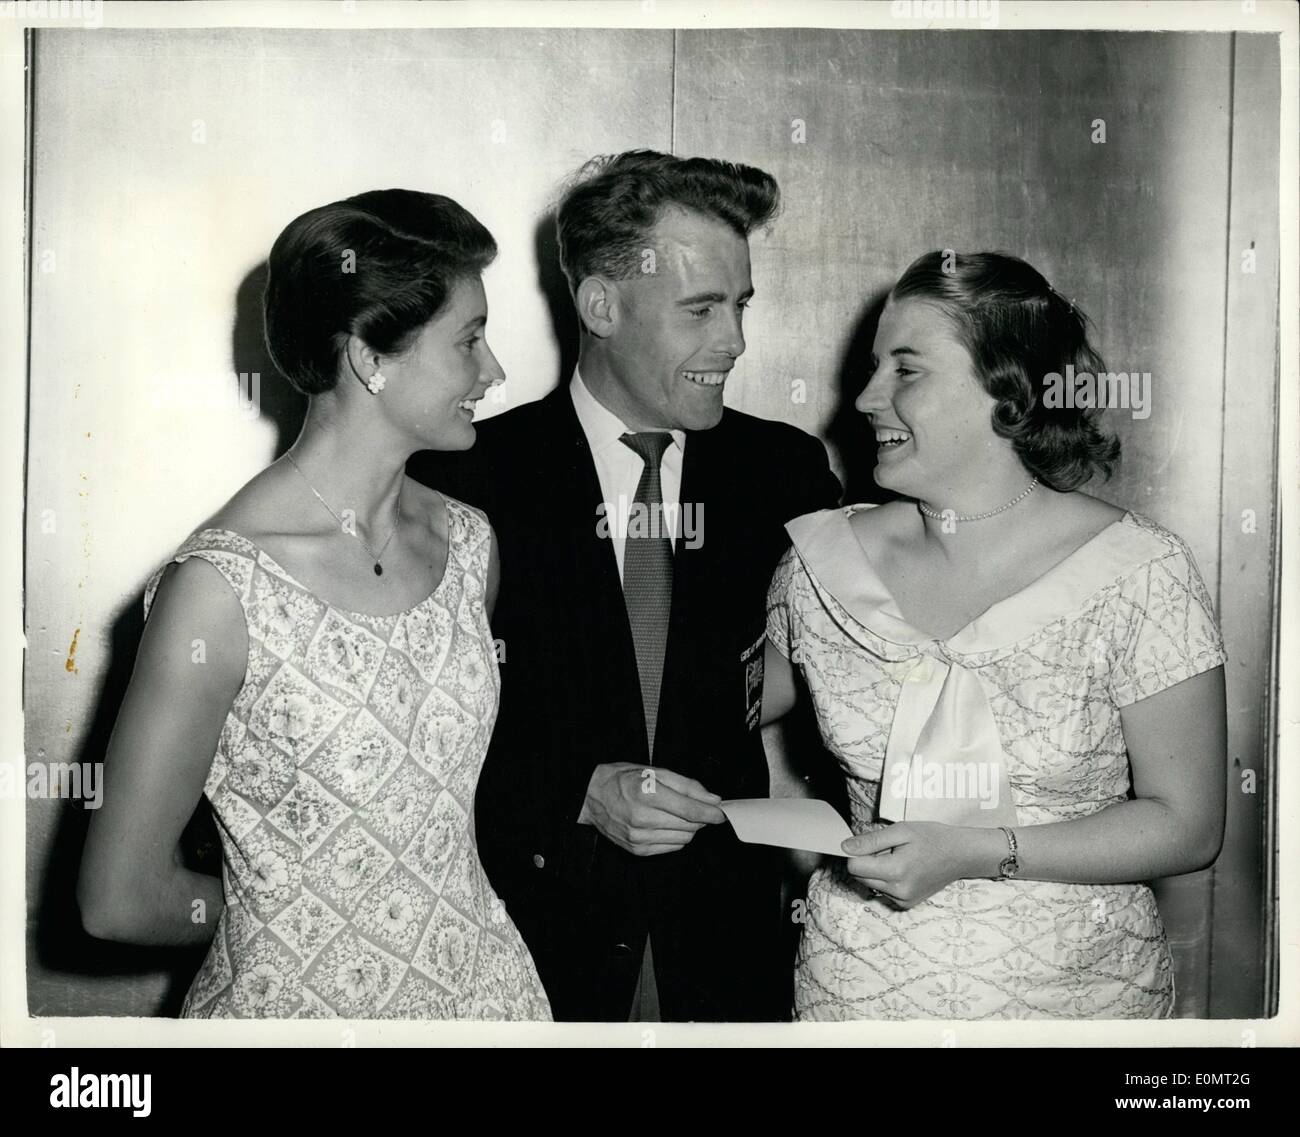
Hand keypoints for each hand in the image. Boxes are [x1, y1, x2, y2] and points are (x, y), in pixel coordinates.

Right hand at [578, 763, 726, 855]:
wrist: (592, 797)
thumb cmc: (623, 779)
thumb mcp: (655, 771)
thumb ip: (686, 785)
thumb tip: (712, 799)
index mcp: (647, 794)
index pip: (690, 809)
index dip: (711, 813)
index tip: (721, 812)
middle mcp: (642, 818)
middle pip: (690, 825)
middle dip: (700, 817)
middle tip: (696, 807)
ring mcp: (638, 837)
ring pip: (683, 839)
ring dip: (688, 827)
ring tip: (675, 813)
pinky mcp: (637, 850)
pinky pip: (671, 847)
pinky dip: (676, 836)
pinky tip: (665, 824)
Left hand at [841, 821, 994, 908]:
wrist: (960, 855)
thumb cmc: (932, 838)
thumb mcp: (901, 830)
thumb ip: (871, 840)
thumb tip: (845, 848)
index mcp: (896, 871)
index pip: (854, 867)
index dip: (856, 853)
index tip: (867, 844)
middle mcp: (898, 891)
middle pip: (860, 877)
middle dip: (867, 861)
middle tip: (888, 849)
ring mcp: (903, 900)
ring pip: (870, 884)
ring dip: (876, 871)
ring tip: (898, 858)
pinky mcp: (906, 904)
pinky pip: (883, 891)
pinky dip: (886, 879)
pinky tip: (903, 869)